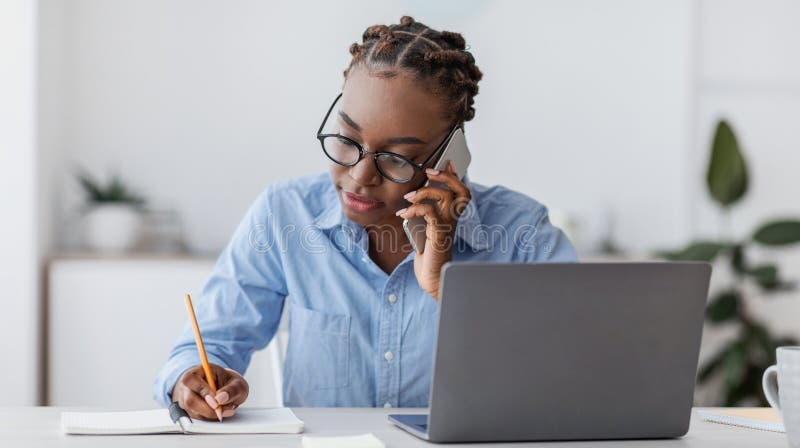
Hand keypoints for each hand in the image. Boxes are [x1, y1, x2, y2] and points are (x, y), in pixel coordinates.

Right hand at [171, 363, 248, 420]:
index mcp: (196, 372)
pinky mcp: (190, 412)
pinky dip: (210, 418)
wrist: (227, 389)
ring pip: (194, 412)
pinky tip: (220, 412)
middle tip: (222, 410)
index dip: (203, 391)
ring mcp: (186, 400)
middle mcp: (188, 386)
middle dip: (208, 408)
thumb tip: (220, 399)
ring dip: (211, 414)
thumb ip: (232, 389)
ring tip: (227, 409)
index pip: (191, 380)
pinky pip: (198, 418)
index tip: (217, 401)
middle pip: (189, 400)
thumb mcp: (237, 383)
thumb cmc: (229, 383)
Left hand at [396, 160, 471, 299]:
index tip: (446, 164)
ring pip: (446, 198)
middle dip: (445, 177)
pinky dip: (415, 209)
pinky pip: (430, 213)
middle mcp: (453, 220)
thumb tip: (415, 196)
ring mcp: (447, 227)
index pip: (461, 192)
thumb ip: (425, 214)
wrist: (431, 278)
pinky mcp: (438, 235)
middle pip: (460, 191)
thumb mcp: (424, 229)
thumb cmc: (427, 255)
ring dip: (425, 192)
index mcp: (451, 218)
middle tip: (429, 172)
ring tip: (409, 197)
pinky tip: (403, 214)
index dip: (455, 176)